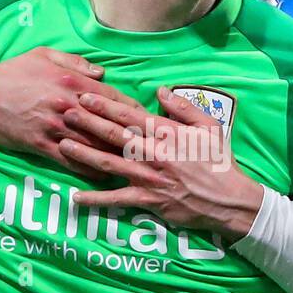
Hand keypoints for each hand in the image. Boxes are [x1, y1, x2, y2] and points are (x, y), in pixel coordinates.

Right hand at [0, 47, 142, 173]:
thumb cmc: (12, 72)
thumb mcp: (44, 55)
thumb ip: (76, 63)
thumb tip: (102, 74)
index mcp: (72, 82)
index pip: (114, 99)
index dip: (135, 111)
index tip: (150, 120)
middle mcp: (68, 107)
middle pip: (110, 125)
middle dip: (134, 138)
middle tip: (153, 148)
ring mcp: (56, 129)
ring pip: (95, 146)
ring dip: (117, 157)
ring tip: (138, 166)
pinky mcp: (42, 147)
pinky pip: (73, 162)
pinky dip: (92, 170)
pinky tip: (107, 177)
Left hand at [58, 85, 264, 239]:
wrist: (229, 201)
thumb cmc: (220, 163)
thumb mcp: (210, 127)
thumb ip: (184, 107)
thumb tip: (160, 91)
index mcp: (169, 133)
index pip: (131, 116)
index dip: (105, 105)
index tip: (84, 96)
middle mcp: (155, 154)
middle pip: (115, 135)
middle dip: (88, 123)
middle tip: (64, 113)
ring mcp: (150, 178)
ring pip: (111, 164)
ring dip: (85, 155)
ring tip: (62, 146)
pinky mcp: (149, 201)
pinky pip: (117, 200)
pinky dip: (96, 199)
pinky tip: (76, 197)